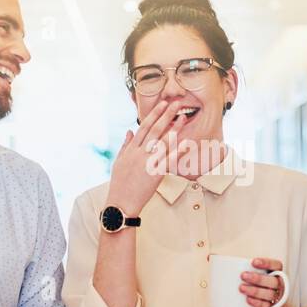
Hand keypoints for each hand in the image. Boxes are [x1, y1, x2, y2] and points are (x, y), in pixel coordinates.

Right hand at [105, 98, 185, 215]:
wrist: (120, 203)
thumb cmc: (119, 184)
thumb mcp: (118, 162)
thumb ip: (125, 145)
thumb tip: (129, 131)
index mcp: (130, 149)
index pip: (144, 127)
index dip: (154, 114)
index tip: (162, 103)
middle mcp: (139, 152)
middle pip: (155, 129)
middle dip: (166, 114)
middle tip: (176, 103)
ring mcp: (147, 162)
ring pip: (163, 141)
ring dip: (174, 128)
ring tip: (184, 117)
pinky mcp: (155, 173)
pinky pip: (169, 159)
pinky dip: (179, 150)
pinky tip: (188, 142)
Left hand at [241, 257, 289, 306]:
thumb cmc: (261, 289)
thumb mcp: (258, 279)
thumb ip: (250, 272)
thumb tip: (230, 269)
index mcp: (276, 273)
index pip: (276, 265)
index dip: (266, 263)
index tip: (253, 262)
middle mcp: (279, 285)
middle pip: (273, 281)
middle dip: (258, 278)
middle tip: (243, 275)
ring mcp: (277, 297)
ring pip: (269, 294)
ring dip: (255, 290)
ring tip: (241, 288)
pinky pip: (266, 305)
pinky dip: (256, 302)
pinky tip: (248, 299)